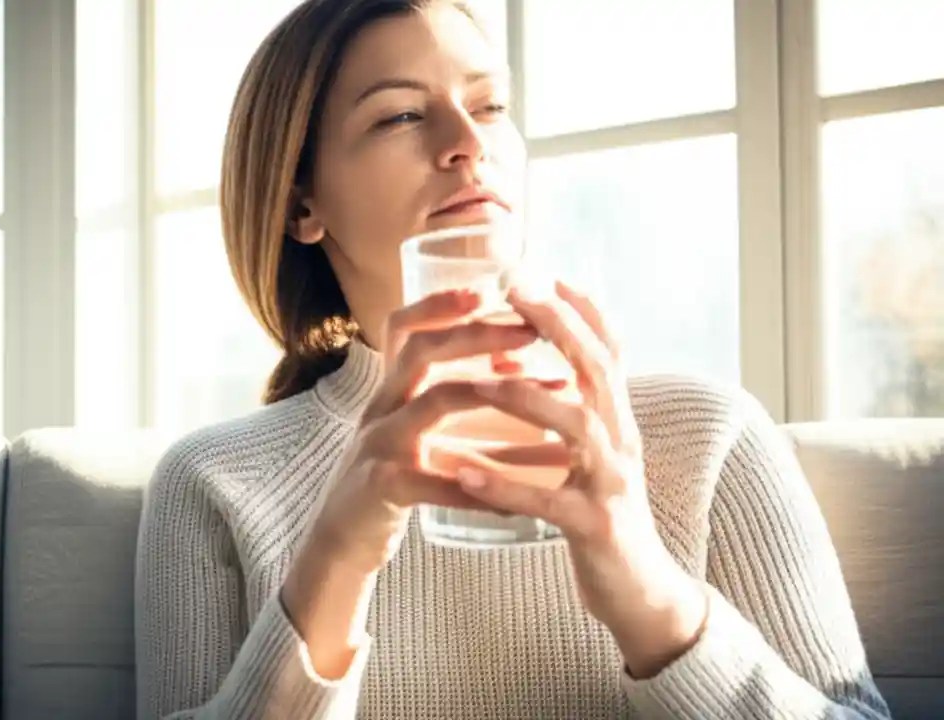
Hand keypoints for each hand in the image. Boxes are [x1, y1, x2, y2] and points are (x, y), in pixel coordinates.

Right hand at [283, 288, 541, 678]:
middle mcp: (379, 407)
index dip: (441, 304)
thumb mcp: (418, 429)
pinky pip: (432, 480)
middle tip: (528, 331)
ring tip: (535, 392)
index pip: (403, 327)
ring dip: (486, 393)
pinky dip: (478, 487)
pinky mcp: (381, 489)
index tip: (488, 288)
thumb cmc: (392, 478)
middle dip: (477, 335)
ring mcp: (376, 446)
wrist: (342, 538)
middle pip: (422, 353)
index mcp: (389, 389)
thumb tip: (525, 369)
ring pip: (430, 404)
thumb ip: (460, 398)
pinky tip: (516, 497)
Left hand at [452, 277, 709, 677]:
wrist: (640, 592)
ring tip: (477, 378)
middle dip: (558, 326)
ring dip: (525, 398)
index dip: (581, 308)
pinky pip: (546, 500)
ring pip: (575, 427)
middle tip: (515, 291)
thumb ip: (566, 407)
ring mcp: (612, 483)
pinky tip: (464, 472)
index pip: (608, 350)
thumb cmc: (600, 513)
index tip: (543, 271)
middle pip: (597, 370)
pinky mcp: (593, 527)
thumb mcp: (590, 453)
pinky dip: (504, 485)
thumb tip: (520, 357)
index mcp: (617, 420)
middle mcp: (622, 440)